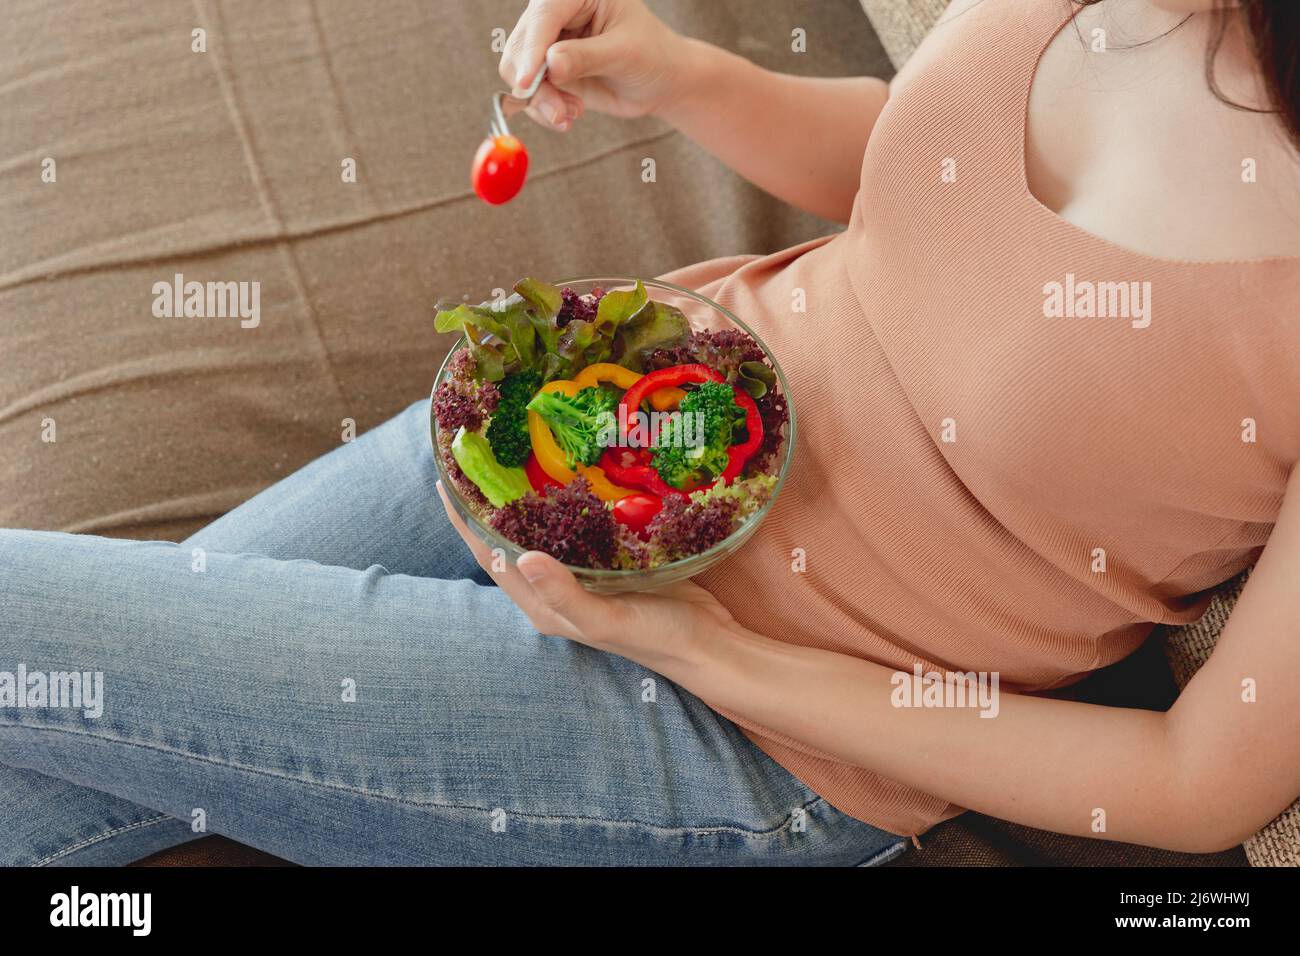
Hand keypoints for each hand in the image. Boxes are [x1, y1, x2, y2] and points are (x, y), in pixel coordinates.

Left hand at [437, 481, 734, 665]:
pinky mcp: (608, 564)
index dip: (464, 521)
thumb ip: (565, 593)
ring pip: (540, 532)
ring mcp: (581, 577)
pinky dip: (562, 504)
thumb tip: (523, 555)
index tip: (445, 479)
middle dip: (486, 505)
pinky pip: (574, 529)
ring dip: (521, 502)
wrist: (706, 645)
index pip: (489, 556)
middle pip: (506, 541)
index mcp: (542, 606)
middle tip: (477, 456)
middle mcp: (554, 592)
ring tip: (512, 459)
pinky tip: (568, 476)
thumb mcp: (607, 619)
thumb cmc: (655, 636)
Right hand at [498, 0, 694, 131]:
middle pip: (520, 46)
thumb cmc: (653, 55)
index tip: (528, 82)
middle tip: (560, 113)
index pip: (544, 16)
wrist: (661, 81)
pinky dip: (543, 110)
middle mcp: (557, 13)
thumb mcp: (625, 53)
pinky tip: (568, 115)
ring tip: (570, 115)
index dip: (532, 49)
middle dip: (535, 84)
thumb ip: (586, 57)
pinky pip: (528, 93)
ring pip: (518, 73)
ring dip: (540, 101)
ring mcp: (549, 43)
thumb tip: (550, 64)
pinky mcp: (547, 71)